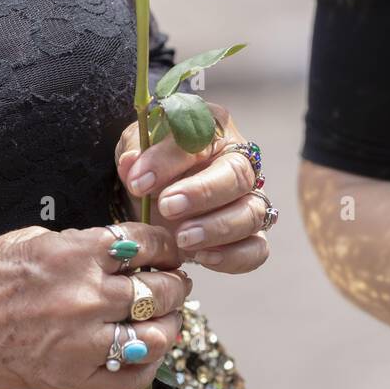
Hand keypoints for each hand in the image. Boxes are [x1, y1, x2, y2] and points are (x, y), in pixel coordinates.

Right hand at [0, 223, 191, 388]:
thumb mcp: (32, 240)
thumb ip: (82, 244)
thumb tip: (124, 249)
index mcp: (78, 254)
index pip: (151, 244)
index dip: (169, 248)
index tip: (170, 252)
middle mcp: (87, 296)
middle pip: (163, 290)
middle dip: (176, 285)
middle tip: (173, 286)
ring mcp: (83, 342)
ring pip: (157, 335)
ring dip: (168, 326)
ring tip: (165, 321)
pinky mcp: (73, 379)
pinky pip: (131, 379)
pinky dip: (147, 367)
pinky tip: (144, 354)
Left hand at [115, 101, 270, 273]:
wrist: (156, 196)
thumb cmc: (152, 164)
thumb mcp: (136, 148)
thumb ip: (135, 151)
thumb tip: (132, 162)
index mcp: (214, 130)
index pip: (201, 139)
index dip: (169, 160)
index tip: (138, 180)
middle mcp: (240, 163)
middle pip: (238, 175)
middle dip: (203, 193)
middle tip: (167, 207)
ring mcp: (250, 200)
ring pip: (253, 212)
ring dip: (219, 227)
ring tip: (183, 239)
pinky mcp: (251, 235)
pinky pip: (257, 248)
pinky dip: (234, 256)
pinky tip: (203, 258)